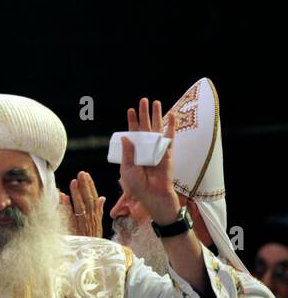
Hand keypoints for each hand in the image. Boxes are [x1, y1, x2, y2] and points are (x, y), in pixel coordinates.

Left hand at [65, 170, 103, 237]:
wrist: (90, 257)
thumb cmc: (90, 240)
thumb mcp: (97, 225)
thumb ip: (99, 210)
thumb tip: (102, 197)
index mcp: (95, 217)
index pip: (93, 198)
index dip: (90, 187)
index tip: (87, 176)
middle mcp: (90, 219)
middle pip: (88, 200)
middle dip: (85, 186)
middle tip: (82, 173)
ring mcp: (84, 224)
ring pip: (81, 205)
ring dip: (78, 193)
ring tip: (75, 181)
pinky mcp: (77, 230)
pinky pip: (72, 216)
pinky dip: (68, 206)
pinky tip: (65, 196)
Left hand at [122, 99, 180, 224]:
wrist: (154, 197)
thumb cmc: (138, 187)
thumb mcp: (127, 170)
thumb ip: (127, 153)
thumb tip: (126, 136)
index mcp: (134, 152)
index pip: (133, 133)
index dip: (132, 122)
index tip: (130, 110)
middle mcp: (146, 149)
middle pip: (145, 127)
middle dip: (144, 114)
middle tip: (143, 100)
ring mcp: (157, 150)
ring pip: (157, 129)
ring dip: (157, 115)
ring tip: (156, 102)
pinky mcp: (168, 153)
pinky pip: (170, 138)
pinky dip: (171, 127)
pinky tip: (172, 116)